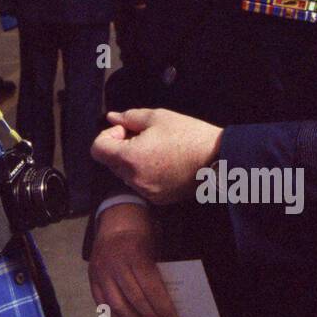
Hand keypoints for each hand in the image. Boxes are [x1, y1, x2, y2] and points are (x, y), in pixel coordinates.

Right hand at [89, 202, 176, 316]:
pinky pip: (102, 303)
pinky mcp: (92, 277)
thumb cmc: (140, 236)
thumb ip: (157, 273)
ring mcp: (100, 272)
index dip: (163, 308)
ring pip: (117, 305)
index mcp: (134, 254)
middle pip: (135, 299)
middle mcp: (115, 264)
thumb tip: (167, 304)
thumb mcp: (153, 248)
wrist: (115, 222)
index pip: (151, 288)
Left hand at [90, 108, 222, 206]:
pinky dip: (145, 172)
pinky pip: (141, 184)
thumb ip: (129, 118)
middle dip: (121, 147)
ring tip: (157, 149)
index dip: (108, 135)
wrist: (219, 159)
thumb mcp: (158, 117)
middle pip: (111, 162)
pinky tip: (165, 162)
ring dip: (133, 160)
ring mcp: (146, 192)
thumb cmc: (188, 134)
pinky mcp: (159, 199)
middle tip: (144, 136)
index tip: (127, 130)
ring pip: (126, 174)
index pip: (97, 149)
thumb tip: (111, 118)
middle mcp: (134, 180)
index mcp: (129, 158)